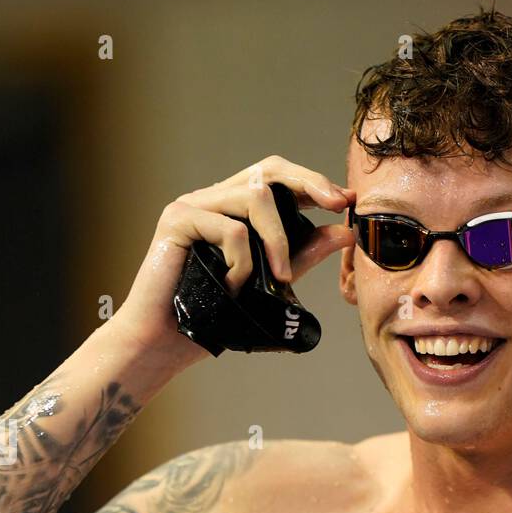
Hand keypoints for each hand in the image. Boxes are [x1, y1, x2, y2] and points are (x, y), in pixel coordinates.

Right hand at [113, 156, 356, 370]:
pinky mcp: (177, 218)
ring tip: (280, 277)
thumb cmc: (214, 315)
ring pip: (254, 198)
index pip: (276, 178)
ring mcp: (193, 205)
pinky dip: (243, 262)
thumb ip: (303, 254)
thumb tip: (344, 233)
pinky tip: (233, 286)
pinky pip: (231, 229)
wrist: (166, 342)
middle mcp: (213, 200)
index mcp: (234, 210)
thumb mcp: (271, 282)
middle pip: (267, 170)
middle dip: (308, 183)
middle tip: (335, 206)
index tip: (345, 201)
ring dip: (278, 240)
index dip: (312, 182)